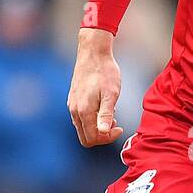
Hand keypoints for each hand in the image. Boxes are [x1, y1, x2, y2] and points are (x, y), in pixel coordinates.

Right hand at [68, 29, 124, 145]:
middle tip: (115, 122)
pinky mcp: (73, 99)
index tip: (120, 127)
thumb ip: (106, 114)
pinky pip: (81, 118)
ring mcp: (72, 105)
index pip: (92, 139)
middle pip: (86, 137)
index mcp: (83, 111)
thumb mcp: (111, 94)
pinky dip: (92, 118)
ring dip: (98, 126)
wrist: (93, 53)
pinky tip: (103, 106)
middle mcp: (74, 111)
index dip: (108, 138)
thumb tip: (102, 132)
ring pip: (83, 128)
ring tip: (110, 112)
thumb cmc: (105, 72)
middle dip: (102, 136)